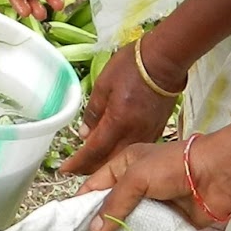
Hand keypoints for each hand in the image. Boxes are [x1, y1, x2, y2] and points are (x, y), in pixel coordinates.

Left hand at [60, 47, 178, 175]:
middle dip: (91, 169)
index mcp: (118, 121)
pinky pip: (137, 150)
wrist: (165, 60)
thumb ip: (93, 112)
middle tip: (76, 170)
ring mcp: (148, 133)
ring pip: (124, 159)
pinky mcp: (158, 129)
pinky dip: (123, 156)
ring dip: (107, 165)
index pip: (94, 150)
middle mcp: (134, 133)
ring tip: (92, 165)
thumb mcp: (103, 85)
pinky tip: (115, 152)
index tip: (66, 169)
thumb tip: (85, 134)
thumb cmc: (132, 66)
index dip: (78, 163)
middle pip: (110, 161)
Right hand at [81, 134, 230, 230]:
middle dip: (99, 223)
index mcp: (125, 164)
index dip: (82, 202)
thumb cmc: (173, 167)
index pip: (96, 184)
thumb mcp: (137, 177)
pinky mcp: (168, 220)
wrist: (216, 176)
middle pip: (111, 205)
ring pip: (129, 221)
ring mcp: (153, 203)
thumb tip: (95, 229)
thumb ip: (115, 202)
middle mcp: (137, 183)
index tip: (68, 225)